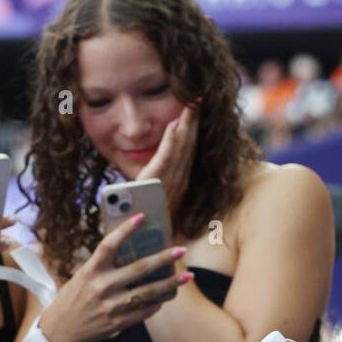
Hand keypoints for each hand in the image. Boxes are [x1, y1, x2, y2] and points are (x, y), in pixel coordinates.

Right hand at [39, 213, 190, 341]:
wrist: (60, 330)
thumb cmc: (74, 298)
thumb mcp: (82, 277)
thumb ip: (103, 266)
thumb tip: (132, 250)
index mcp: (91, 271)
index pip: (109, 245)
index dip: (125, 230)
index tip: (141, 217)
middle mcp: (102, 287)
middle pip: (139, 269)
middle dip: (163, 258)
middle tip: (181, 250)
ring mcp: (112, 306)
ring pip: (148, 293)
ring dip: (170, 284)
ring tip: (187, 276)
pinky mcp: (119, 322)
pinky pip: (145, 311)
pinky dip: (157, 303)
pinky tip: (167, 296)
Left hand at [136, 105, 197, 220]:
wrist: (141, 243)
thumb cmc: (148, 224)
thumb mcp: (157, 202)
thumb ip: (160, 186)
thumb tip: (159, 173)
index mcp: (181, 184)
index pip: (189, 151)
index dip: (194, 130)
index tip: (197, 111)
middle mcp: (179, 181)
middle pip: (189, 146)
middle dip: (195, 122)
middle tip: (200, 98)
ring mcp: (168, 182)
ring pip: (181, 149)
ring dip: (187, 126)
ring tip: (192, 105)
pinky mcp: (154, 183)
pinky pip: (165, 158)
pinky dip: (171, 141)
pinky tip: (175, 124)